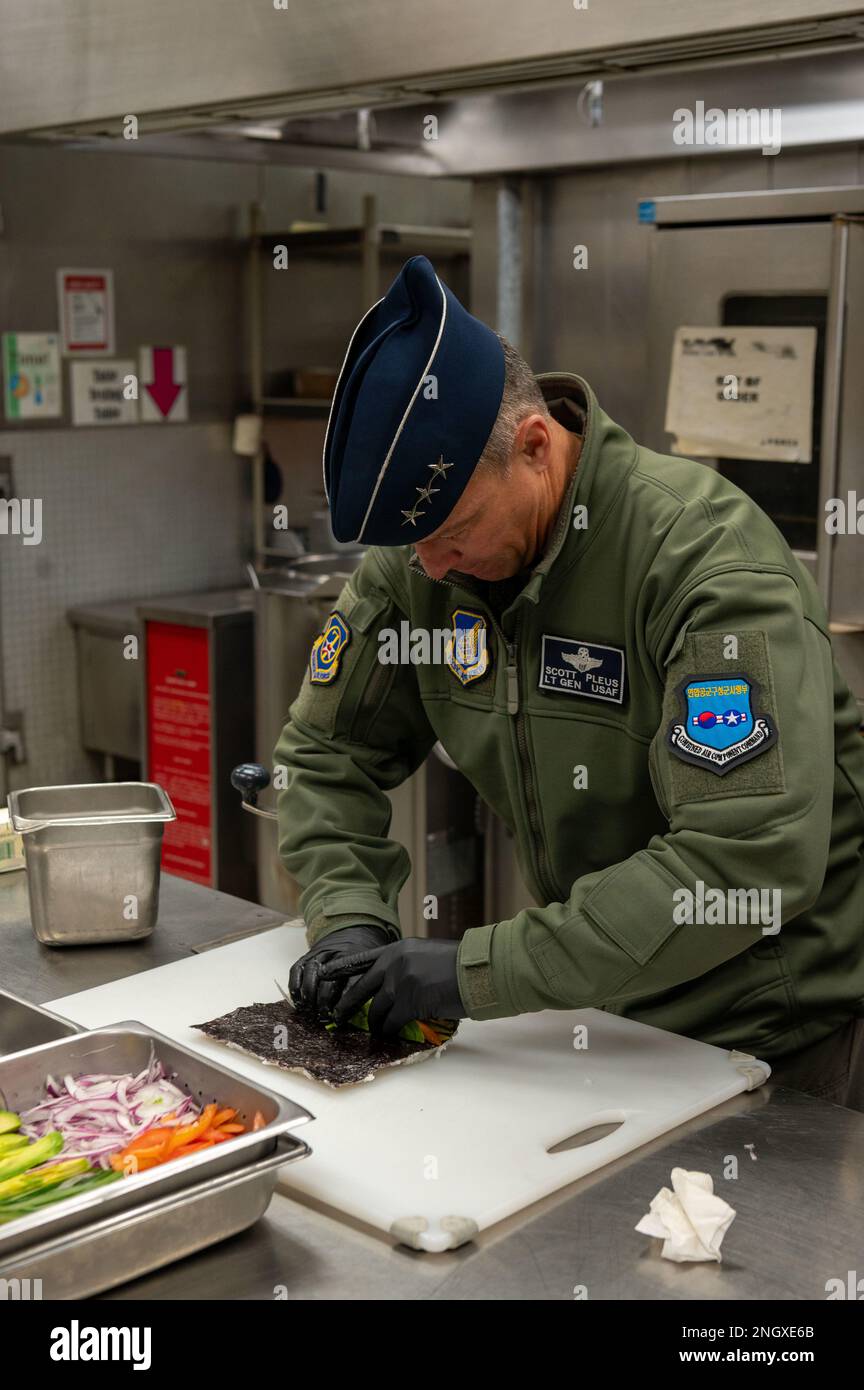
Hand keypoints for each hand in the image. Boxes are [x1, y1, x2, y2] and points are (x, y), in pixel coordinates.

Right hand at [289, 924, 390, 1018]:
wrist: (353, 935)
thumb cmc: (361, 961)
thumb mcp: (369, 971)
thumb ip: (362, 989)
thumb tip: (352, 1016)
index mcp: (355, 960)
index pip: (349, 981)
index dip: (341, 1001)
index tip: (338, 1018)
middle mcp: (336, 954)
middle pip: (327, 977)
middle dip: (322, 999)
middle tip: (321, 1016)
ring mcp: (320, 953)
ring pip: (310, 971)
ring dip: (308, 993)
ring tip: (308, 1010)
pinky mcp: (307, 954)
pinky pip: (297, 969)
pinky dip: (295, 985)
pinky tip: (297, 999)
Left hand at [320, 938, 467, 1038]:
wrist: (476, 971)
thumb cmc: (458, 964)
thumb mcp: (426, 954)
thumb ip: (405, 964)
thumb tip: (392, 983)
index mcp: (397, 949)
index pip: (361, 959)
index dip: (340, 969)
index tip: (323, 976)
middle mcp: (393, 963)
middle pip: (360, 988)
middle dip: (347, 1006)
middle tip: (337, 1017)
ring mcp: (399, 983)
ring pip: (376, 1010)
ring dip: (376, 1024)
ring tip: (376, 1031)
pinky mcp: (408, 1003)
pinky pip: (391, 1023)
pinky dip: (389, 1031)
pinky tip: (391, 1035)